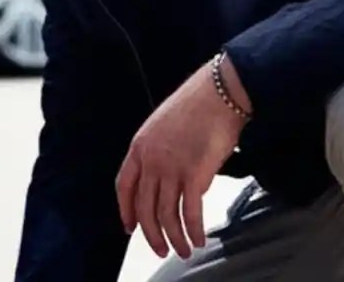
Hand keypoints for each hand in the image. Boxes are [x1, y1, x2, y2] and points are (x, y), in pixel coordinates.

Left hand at [115, 56, 249, 258]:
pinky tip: (199, 239)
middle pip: (144, 207)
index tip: (129, 227)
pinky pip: (191, 212)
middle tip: (160, 249)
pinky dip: (194, 230)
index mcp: (139, 146)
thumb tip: (167, 176)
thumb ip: (158, 151)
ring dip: (174, 238)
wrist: (219, 92)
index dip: (126, 210)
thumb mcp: (162, 125)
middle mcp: (151, 160)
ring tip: (182, 250)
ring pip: (166, 215)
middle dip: (151, 234)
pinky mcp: (195, 174)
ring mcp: (171, 167)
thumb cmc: (197, 104)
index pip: (124, 186)